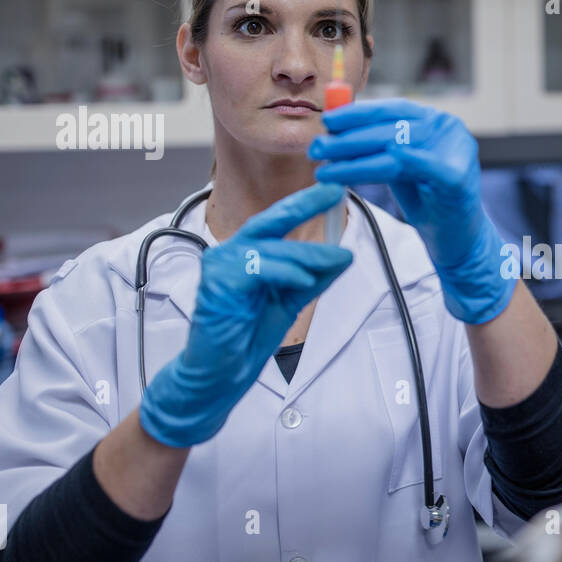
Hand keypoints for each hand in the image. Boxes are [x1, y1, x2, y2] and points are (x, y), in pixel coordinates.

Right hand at [139, 183, 352, 448]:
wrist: (222, 373)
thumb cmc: (248, 336)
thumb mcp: (291, 301)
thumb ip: (314, 278)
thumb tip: (344, 254)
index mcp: (246, 253)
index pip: (277, 221)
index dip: (305, 203)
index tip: (334, 188)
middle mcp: (230, 253)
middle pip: (271, 221)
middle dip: (304, 204)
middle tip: (334, 191)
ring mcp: (219, 266)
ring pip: (270, 248)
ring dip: (308, 254)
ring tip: (337, 258)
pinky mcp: (217, 285)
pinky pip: (257, 270)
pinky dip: (284, 273)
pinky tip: (304, 279)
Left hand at [307, 98, 515, 323]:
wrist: (459, 241)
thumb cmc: (428, 202)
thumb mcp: (400, 166)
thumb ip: (378, 144)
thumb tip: (333, 127)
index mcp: (436, 121)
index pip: (392, 109)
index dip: (357, 113)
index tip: (327, 121)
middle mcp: (449, 129)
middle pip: (391, 127)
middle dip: (349, 138)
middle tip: (317, 147)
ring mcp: (457, 151)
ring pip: (396, 146)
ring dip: (355, 157)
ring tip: (324, 168)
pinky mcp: (457, 178)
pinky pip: (418, 166)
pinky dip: (388, 163)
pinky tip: (357, 168)